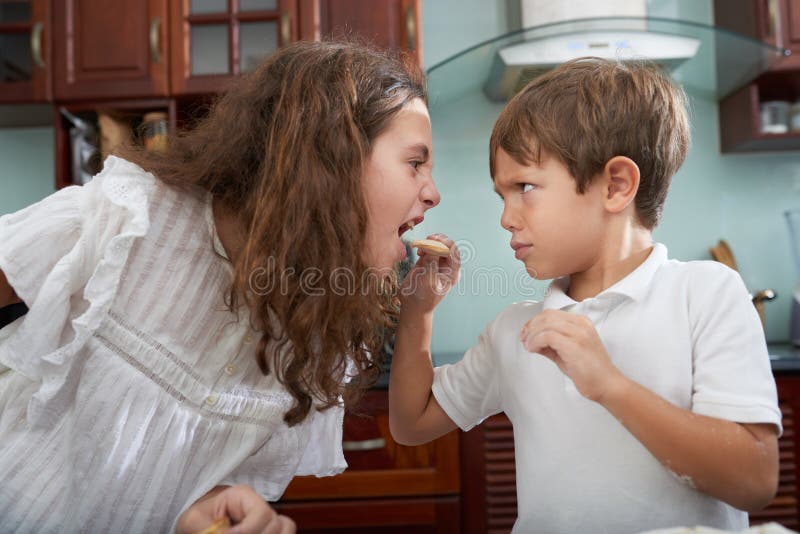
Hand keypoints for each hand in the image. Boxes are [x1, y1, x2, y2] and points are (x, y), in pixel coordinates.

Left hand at [176, 485, 295, 533]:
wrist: (195, 522)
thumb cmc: (194, 516)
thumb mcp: (195, 521)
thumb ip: (211, 528)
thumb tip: (230, 533)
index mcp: (243, 496)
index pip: (261, 513)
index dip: (248, 530)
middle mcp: (259, 506)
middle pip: (276, 523)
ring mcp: (265, 519)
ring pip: (286, 528)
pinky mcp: (265, 530)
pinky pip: (284, 533)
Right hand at [400, 234, 459, 313]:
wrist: (413, 305)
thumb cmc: (424, 297)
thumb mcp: (428, 281)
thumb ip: (431, 264)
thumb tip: (433, 247)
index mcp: (452, 272)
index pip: (454, 252)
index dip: (446, 243)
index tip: (435, 240)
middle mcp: (446, 266)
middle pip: (447, 246)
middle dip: (438, 240)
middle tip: (428, 238)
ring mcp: (436, 263)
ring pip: (437, 245)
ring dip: (429, 243)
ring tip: (420, 248)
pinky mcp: (426, 262)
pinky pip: (427, 249)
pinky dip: (423, 246)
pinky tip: (418, 251)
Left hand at [519, 309, 624, 402]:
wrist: (607, 385)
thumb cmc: (590, 371)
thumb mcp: (566, 352)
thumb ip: (550, 344)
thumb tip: (531, 340)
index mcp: (581, 322)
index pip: (552, 314)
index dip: (534, 321)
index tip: (526, 331)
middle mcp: (581, 324)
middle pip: (547, 316)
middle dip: (531, 326)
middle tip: (523, 338)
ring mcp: (579, 333)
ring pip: (546, 324)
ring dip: (532, 335)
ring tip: (528, 345)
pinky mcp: (574, 345)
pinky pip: (548, 336)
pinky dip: (536, 341)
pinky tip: (533, 349)